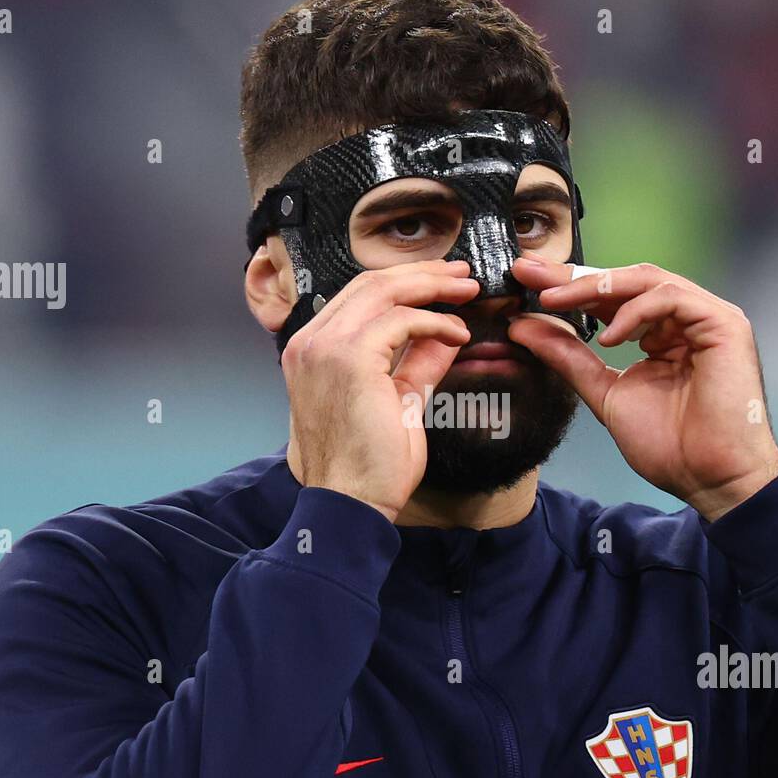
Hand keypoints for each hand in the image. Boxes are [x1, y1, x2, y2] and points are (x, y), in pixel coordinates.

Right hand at [283, 261, 480, 521]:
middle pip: (370, 283)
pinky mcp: (349, 359)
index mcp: (312, 351)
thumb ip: (418, 363)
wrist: (352, 503)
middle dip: (422, 274)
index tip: (442, 283)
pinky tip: (457, 333)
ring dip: (431, 286)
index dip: (404, 283)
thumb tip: (445, 333)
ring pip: (382, 290)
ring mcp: (324, 348)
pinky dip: (434, 321)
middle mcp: (310, 342)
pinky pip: (400, 320)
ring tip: (468, 291)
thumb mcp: (399, 400)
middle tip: (463, 275)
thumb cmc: (369, 467)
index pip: (359, 297)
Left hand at [508, 257, 777, 520]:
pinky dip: (634, 311)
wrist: (709, 479)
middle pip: (626, 280)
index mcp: (662, 334)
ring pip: (647, 281)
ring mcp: (706, 318)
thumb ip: (568, 358)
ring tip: (555, 300)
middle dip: (575, 276)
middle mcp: (685, 320)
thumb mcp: (604, 392)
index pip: (612, 298)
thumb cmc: (670, 446)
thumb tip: (523, 327)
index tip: (526, 283)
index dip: (570, 288)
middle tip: (530, 274)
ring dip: (596, 288)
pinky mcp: (723, 323)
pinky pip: (671, 298)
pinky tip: (607, 337)